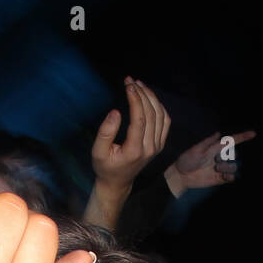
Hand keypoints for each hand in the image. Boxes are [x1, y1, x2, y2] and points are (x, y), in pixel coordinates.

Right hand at [91, 78, 170, 194]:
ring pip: (160, 115)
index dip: (135, 99)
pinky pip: (165, 121)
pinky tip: (149, 97)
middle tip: (130, 80)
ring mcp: (157, 146)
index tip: (127, 85)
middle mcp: (150, 148)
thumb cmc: (105, 166)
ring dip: (151, 97)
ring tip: (139, 84)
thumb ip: (105, 133)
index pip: (139, 119)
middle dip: (142, 93)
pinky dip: (159, 106)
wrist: (118, 182)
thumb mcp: (97, 152)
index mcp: (135, 150)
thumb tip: (115, 112)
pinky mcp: (159, 144)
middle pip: (151, 114)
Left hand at [164, 129, 255, 195]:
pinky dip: (230, 176)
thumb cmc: (186, 160)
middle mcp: (220, 157)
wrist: (181, 176)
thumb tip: (218, 134)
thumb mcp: (196, 149)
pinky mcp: (220, 178)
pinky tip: (224, 176)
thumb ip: (208, 142)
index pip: (232, 141)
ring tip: (216, 168)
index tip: (253, 134)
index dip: (243, 137)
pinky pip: (231, 177)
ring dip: (227, 166)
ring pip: (233, 166)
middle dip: (227, 156)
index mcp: (216, 148)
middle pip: (234, 154)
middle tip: (215, 160)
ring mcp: (221, 168)